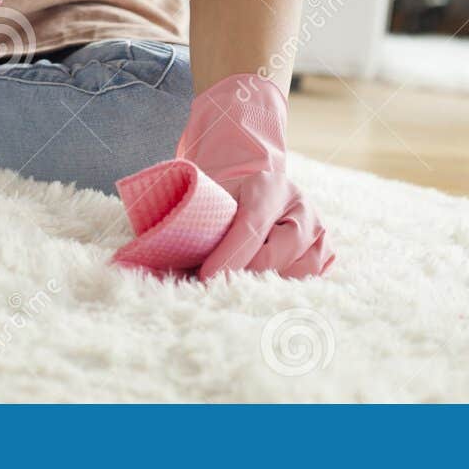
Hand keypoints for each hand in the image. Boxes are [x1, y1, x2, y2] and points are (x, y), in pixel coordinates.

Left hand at [176, 72, 335, 279]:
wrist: (253, 183)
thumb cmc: (224, 194)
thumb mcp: (206, 194)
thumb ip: (184, 221)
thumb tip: (142, 261)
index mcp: (269, 184)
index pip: (251, 227)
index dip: (228, 256)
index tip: (204, 278)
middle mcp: (300, 204)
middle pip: (276, 254)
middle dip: (243, 274)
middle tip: (214, 284)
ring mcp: (318, 227)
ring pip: (298, 271)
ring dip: (266, 282)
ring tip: (240, 280)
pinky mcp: (326, 249)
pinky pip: (311, 278)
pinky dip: (287, 286)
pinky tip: (265, 282)